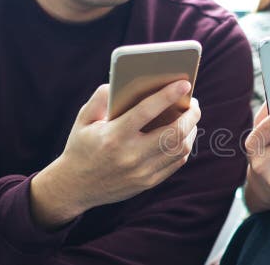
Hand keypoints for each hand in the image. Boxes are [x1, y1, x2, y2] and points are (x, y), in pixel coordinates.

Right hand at [30, 81, 200, 229]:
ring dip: (191, 130)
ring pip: (179, 148)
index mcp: (113, 136)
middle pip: (172, 132)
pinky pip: (176, 163)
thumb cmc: (81, 146)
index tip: (184, 83)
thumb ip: (100, 98)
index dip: (167, 95)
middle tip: (194, 102)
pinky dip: (184, 146)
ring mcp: (141, 172)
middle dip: (190, 114)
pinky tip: (184, 135)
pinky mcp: (148, 182)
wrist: (75, 187)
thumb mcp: (83, 120)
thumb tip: (121, 82)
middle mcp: (130, 155)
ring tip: (191, 117)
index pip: (146, 111)